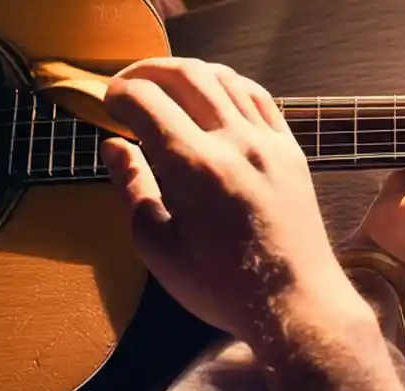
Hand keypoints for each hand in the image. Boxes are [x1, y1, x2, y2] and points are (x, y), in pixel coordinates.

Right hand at [100, 57, 358, 344]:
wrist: (296, 303)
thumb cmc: (223, 288)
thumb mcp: (159, 248)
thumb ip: (132, 189)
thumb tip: (114, 146)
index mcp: (195, 167)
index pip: (146, 98)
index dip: (118, 94)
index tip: (108, 107)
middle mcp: (236, 143)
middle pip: (186, 74)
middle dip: (147, 71)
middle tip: (128, 87)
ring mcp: (270, 144)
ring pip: (226, 79)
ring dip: (189, 73)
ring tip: (166, 89)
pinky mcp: (293, 152)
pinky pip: (260, 98)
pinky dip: (230, 86)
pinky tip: (214, 99)